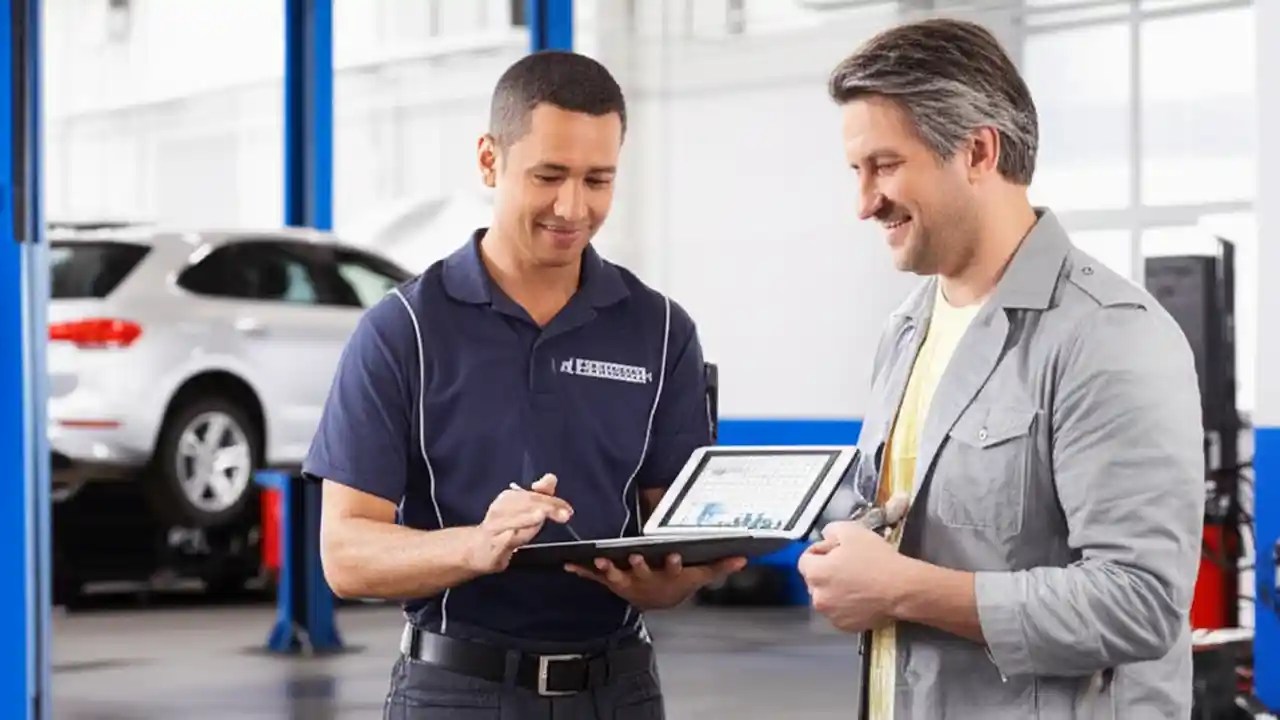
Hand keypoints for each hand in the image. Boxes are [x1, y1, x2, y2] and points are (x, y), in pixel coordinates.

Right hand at [465, 474, 573, 574]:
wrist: (477, 548)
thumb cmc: (506, 527)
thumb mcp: (524, 510)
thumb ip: (540, 495)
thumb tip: (551, 478)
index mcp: (508, 498)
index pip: (533, 495)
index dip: (552, 500)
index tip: (567, 510)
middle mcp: (500, 509)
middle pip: (524, 504)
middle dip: (546, 508)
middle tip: (565, 515)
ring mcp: (494, 528)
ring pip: (510, 521)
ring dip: (524, 519)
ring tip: (539, 516)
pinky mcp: (491, 546)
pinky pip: (499, 540)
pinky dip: (506, 537)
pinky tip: (513, 535)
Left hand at [565, 554, 747, 609]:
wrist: (657, 601)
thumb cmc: (678, 584)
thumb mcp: (699, 576)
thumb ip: (719, 567)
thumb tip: (744, 558)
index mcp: (669, 575)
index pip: (675, 569)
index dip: (675, 564)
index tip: (676, 556)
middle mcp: (647, 579)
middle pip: (643, 571)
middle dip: (639, 565)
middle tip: (635, 556)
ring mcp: (628, 582)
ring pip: (617, 575)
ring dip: (608, 569)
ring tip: (599, 560)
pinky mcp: (611, 581)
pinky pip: (594, 577)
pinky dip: (581, 571)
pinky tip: (568, 564)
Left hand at [798, 521, 906, 632]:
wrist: (902, 589)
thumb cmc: (876, 559)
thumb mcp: (851, 531)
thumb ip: (830, 531)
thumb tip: (825, 538)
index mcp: (815, 573)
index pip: (805, 560)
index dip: (820, 552)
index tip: (837, 551)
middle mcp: (817, 597)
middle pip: (814, 580)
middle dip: (826, 572)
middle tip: (849, 565)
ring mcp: (831, 615)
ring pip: (826, 598)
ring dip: (835, 590)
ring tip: (857, 582)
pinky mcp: (845, 627)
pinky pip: (839, 612)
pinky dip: (845, 606)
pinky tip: (862, 597)